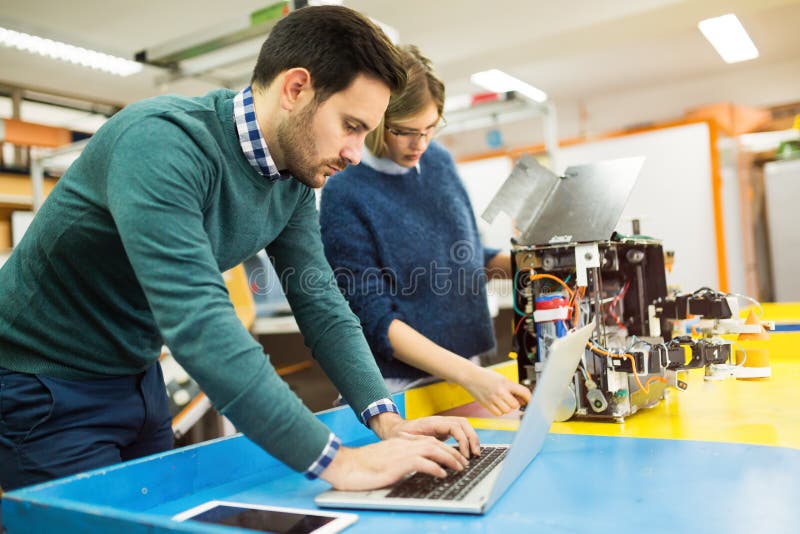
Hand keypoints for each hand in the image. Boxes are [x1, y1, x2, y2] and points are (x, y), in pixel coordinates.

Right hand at [320, 435, 468, 490]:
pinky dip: (435, 467)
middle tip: (463, 463)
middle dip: (452, 452)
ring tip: (458, 468)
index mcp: (401, 443)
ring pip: (433, 450)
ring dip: (448, 458)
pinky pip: (422, 463)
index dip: (444, 447)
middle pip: (434, 443)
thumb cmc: (363, 466)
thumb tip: (410, 467)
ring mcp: (401, 452)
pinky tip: (442, 474)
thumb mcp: (385, 459)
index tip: (454, 456)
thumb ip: (399, 459)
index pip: (428, 441)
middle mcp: (404, 444)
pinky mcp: (398, 463)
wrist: (347, 465)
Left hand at [384, 415, 480, 458]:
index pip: (454, 426)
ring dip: (472, 438)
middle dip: (472, 438)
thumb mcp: (406, 441)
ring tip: (475, 454)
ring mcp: (443, 424)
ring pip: (463, 426)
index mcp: (432, 422)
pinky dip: (467, 440)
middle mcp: (440, 421)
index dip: (462, 440)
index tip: (464, 455)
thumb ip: (419, 445)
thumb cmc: (399, 436)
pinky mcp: (444, 430)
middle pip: (463, 423)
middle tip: (475, 454)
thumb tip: (431, 454)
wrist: (395, 430)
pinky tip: (468, 452)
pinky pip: (460, 431)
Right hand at [462, 366, 530, 415]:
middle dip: (514, 404)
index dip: (529, 398)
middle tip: (510, 399)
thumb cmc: (487, 377)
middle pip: (515, 405)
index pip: (524, 392)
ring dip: (507, 408)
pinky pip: (498, 414)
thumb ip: (512, 388)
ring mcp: (493, 399)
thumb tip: (523, 400)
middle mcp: (500, 391)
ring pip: (507, 411)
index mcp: (506, 383)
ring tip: (502, 401)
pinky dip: (499, 411)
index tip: (530, 401)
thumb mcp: (502, 378)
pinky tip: (496, 404)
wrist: (470, 376)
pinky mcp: (486, 404)